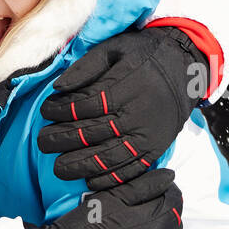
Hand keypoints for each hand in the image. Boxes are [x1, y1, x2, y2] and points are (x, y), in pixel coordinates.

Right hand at [24, 166, 184, 228]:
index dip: (162, 193)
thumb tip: (169, 175)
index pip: (175, 199)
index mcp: (156, 221)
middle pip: (175, 222)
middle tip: (137, 220)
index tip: (147, 197)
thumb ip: (143, 185)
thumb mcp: (112, 198)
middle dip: (162, 216)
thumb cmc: (86, 228)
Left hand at [38, 27, 206, 190]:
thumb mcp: (115, 48)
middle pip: (94, 132)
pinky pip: (132, 169)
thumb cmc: (144, 54)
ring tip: (59, 168)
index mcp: (128, 85)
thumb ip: (86, 67)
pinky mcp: (157, 148)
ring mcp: (149, 134)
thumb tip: (58, 87)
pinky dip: (110, 178)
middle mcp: (139, 112)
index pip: (88, 104)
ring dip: (81, 165)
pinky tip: (90, 180)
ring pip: (110, 156)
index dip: (62, 110)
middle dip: (63, 139)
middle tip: (42, 142)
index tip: (45, 111)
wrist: (186, 68)